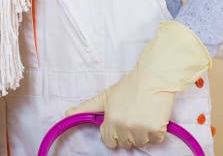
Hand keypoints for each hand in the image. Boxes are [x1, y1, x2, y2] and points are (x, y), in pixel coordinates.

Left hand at [66, 21, 211, 148]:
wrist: (152, 78)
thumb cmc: (128, 86)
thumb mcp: (104, 97)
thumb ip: (86, 108)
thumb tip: (66, 114)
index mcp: (110, 119)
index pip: (109, 141)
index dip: (113, 134)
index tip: (119, 124)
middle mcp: (124, 126)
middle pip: (125, 143)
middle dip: (129, 133)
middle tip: (133, 116)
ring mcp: (140, 129)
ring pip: (141, 143)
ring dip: (143, 133)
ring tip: (142, 115)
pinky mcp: (156, 129)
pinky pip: (156, 140)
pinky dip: (156, 131)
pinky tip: (152, 117)